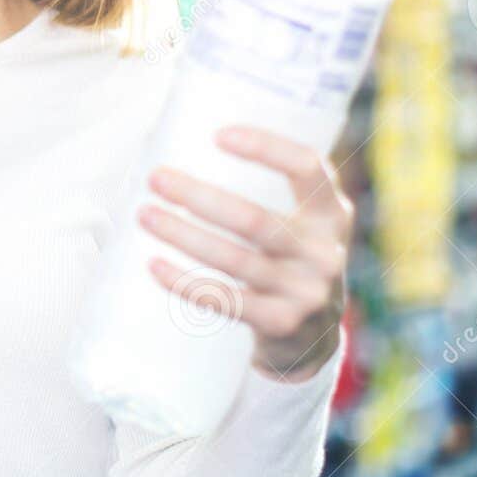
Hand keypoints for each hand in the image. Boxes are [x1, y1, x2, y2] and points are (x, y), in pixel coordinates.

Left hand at [136, 126, 351, 381]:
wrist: (312, 341)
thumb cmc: (289, 265)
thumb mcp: (302, 228)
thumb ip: (271, 197)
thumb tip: (185, 153)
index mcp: (332, 214)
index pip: (307, 167)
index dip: (266, 147)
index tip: (217, 136)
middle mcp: (325, 251)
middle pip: (254, 218)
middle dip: (198, 196)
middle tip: (155, 178)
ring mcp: (306, 291)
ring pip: (233, 258)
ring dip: (182, 234)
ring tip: (145, 215)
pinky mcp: (282, 323)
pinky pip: (224, 300)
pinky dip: (185, 281)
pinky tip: (155, 264)